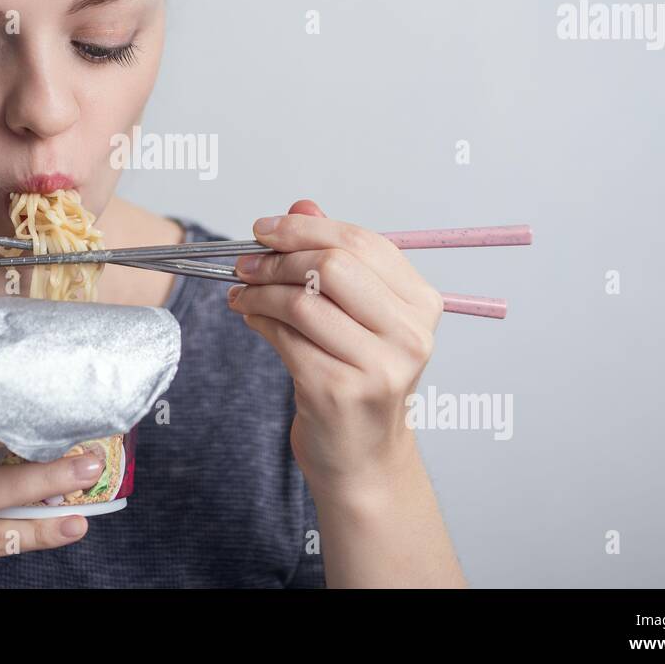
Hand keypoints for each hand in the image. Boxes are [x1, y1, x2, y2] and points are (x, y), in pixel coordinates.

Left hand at [225, 199, 444, 497]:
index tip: (265, 228)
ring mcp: (378, 366)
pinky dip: (259, 321)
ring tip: (243, 292)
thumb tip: (301, 206)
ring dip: (260, 291)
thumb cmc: (358, 379)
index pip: (362, 242)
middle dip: (279, 258)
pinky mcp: (340, 392)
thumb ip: (333, 258)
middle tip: (246, 263)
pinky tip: (250, 317)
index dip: (307, 228)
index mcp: (421, 304)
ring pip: (304, 302)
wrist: (362, 457)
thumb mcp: (356, 315)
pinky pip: (286, 339)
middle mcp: (410, 334)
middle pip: (334, 265)